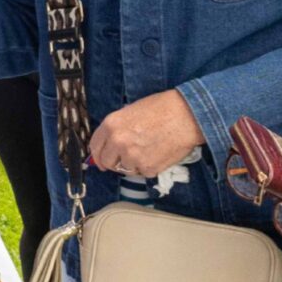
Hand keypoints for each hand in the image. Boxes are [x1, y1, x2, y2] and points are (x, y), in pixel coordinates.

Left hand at [87, 90, 204, 176]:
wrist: (187, 116)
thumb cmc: (163, 108)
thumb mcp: (131, 111)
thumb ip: (117, 128)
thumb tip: (110, 143)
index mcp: (111, 125)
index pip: (95, 147)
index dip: (98, 155)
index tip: (101, 160)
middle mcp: (118, 142)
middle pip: (108, 162)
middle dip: (115, 162)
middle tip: (127, 157)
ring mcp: (132, 157)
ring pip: (126, 169)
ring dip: (134, 164)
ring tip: (149, 149)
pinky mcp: (147, 168)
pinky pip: (142, 173)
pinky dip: (149, 166)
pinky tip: (158, 153)